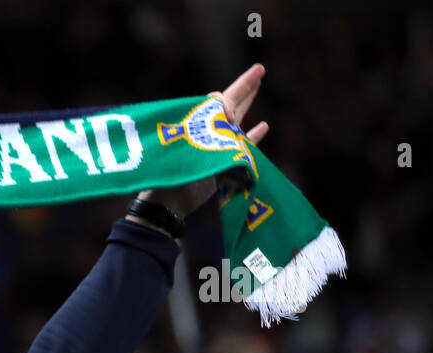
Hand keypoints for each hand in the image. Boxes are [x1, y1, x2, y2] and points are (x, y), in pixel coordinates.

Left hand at [135, 63, 269, 219]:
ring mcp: (215, 146)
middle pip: (229, 103)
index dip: (226, 102)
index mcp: (195, 123)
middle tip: (259, 68)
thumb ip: (202, 128)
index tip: (228, 117)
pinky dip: (254, 136)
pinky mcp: (223, 163)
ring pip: (236, 119)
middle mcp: (207, 131)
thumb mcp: (183, 146)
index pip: (216, 101)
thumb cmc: (169, 175)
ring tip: (259, 83)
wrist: (168, 204)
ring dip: (248, 102)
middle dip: (244, 86)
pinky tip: (264, 125)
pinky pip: (244, 146)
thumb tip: (223, 108)